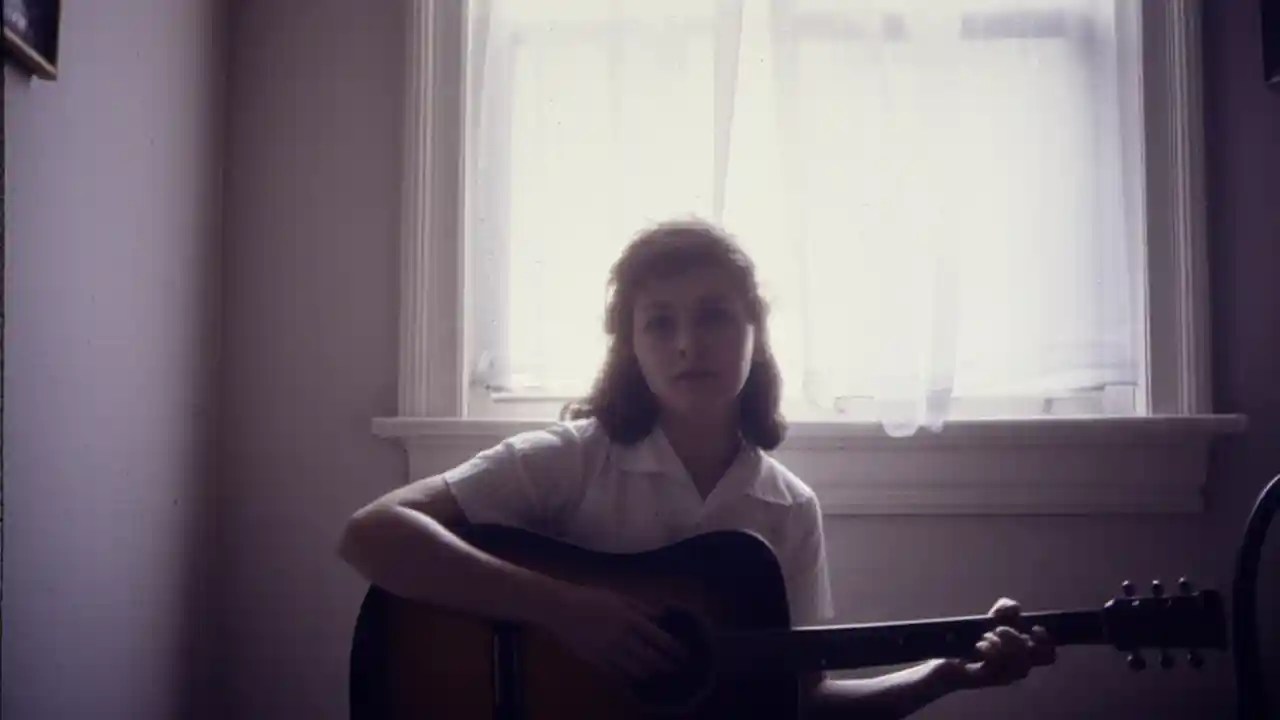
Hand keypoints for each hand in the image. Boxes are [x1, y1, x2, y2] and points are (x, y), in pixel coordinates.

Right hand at [540, 584, 687, 681]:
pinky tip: (634, 675)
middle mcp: (622, 638)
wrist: (560, 608)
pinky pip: (618, 675)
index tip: (683, 652)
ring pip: (635, 670)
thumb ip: (641, 607)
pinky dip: (629, 677)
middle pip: (650, 659)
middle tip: (674, 667)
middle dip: (665, 665)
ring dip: (649, 673)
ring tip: (655, 672)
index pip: (659, 639)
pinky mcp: (596, 661)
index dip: (674, 648)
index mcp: (630, 619)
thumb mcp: (619, 596)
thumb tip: (661, 615)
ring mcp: (609, 652)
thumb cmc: (591, 597)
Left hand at [938, 597, 1056, 690]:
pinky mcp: (990, 680)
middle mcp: (1017, 667)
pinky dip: (991, 652)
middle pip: (1037, 659)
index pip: (1049, 654)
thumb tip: (1016, 607)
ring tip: (984, 638)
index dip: (1047, 641)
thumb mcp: (988, 619)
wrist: (945, 653)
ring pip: (1021, 664)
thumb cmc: (969, 638)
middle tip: (998, 630)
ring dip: (1002, 645)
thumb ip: (1004, 609)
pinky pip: (1001, 668)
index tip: (1034, 629)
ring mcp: (1005, 676)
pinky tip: (979, 645)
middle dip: (1020, 640)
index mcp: (1022, 653)